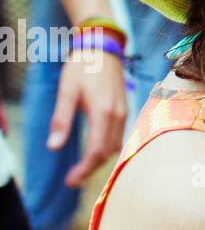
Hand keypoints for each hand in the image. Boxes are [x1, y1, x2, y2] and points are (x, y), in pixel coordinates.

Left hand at [48, 51, 127, 186]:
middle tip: (72, 179)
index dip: (84, 170)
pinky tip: (95, 150)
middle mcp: (118, 115)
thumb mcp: (66, 92)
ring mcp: (124, 111)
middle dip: (90, 169)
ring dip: (100, 159)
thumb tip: (54, 147)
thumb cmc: (82, 68)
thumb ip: (61, 120)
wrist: (103, 48)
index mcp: (104, 112)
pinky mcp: (125, 109)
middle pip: (107, 152)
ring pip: (116, 145)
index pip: (97, 151)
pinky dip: (107, 148)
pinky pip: (119, 136)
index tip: (70, 181)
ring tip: (82, 167)